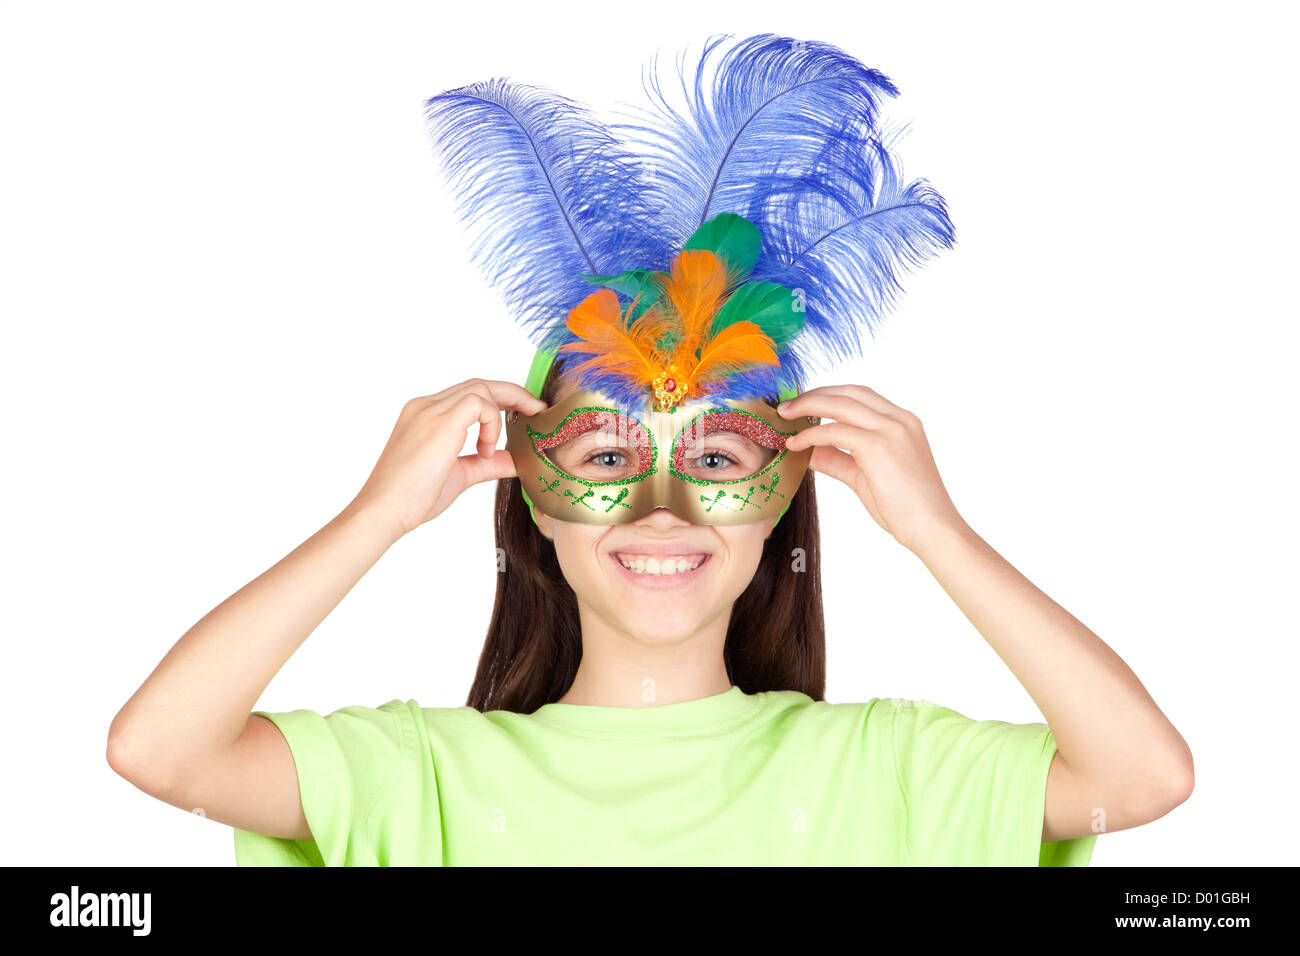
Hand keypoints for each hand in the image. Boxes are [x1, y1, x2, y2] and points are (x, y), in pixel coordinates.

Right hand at [348, 378, 546, 538]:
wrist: (383, 511)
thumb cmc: (412, 498)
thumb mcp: (460, 475)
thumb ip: (487, 463)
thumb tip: (515, 461)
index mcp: (425, 414)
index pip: (469, 392)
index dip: (500, 399)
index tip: (523, 414)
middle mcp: (426, 405)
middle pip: (479, 383)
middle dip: (513, 394)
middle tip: (536, 411)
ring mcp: (431, 410)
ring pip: (481, 388)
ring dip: (503, 411)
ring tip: (496, 447)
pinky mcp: (440, 422)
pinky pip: (480, 403)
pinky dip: (492, 424)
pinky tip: (486, 450)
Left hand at [778, 385, 966, 554]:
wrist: (933, 528)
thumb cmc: (905, 508)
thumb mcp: (866, 477)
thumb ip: (839, 460)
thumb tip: (811, 452)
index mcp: (902, 422)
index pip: (860, 395)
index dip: (828, 395)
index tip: (804, 405)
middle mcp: (899, 419)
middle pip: (847, 392)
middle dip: (814, 395)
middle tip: (787, 407)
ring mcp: (891, 430)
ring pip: (839, 404)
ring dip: (807, 406)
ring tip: (785, 416)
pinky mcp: (879, 446)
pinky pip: (834, 431)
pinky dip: (811, 434)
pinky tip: (796, 444)